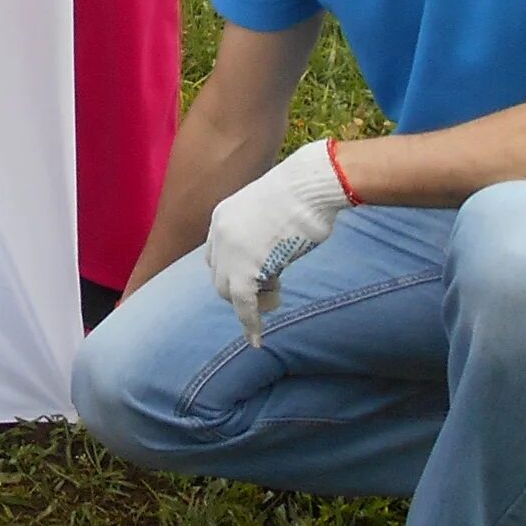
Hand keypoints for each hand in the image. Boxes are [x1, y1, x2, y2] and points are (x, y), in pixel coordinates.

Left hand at [203, 138, 352, 346]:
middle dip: (242, 287)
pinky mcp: (246, 268)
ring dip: (253, 300)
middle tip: (274, 285)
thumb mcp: (268, 211)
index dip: (233, 271)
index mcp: (222, 216)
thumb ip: (257, 232)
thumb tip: (266, 252)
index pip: (215, 255)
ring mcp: (230, 251)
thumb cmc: (303, 195)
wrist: (310, 186)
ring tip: (278, 291)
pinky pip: (243, 303)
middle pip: (218, 276)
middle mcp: (219, 233)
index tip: (256, 278)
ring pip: (228, 292)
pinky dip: (249, 323)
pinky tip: (256, 339)